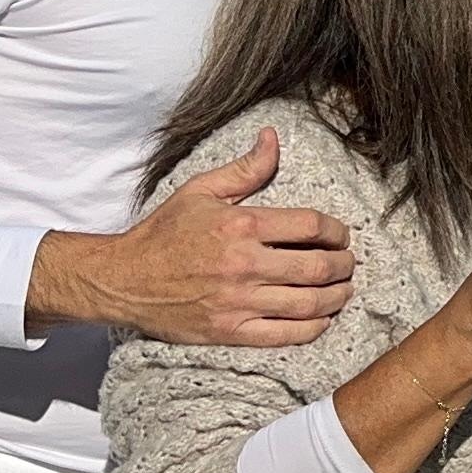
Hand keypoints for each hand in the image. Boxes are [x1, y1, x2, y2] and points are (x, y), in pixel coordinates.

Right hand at [30, 130, 353, 345]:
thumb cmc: (163, 233)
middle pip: (317, 267)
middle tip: (348, 264)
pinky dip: (312, 328)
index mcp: (240, 225)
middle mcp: (243, 264)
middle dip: (343, 265)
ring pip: (308, 303)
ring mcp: (237, 302)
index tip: (341, 235)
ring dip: (336, 297)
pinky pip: (284, 335)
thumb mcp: (200, 191)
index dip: (337, 231)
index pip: (311, 226)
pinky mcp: (229, 332)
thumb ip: (245, 169)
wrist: (123, 279)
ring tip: (342, 290)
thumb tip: (273, 138)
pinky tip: (321, 319)